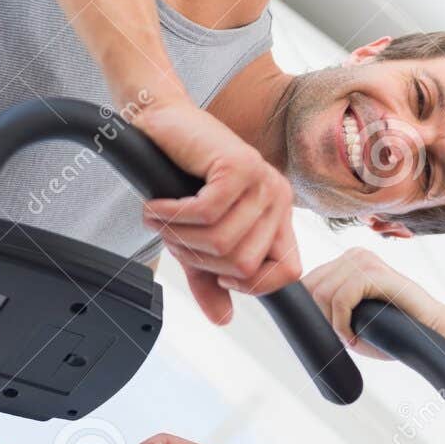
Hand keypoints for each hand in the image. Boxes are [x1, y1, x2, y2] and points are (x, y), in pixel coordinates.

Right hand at [135, 100, 300, 324]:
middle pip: (244, 264)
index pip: (287, 272)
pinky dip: (172, 216)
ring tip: (160, 220)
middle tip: (171, 238)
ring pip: (222, 243)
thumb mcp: (197, 240)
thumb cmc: (180, 178)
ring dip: (179, 238)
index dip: (252, 285)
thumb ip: (210, 280)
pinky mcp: (239, 165)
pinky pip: (206, 214)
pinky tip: (156, 207)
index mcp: (277, 218)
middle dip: (197, 259)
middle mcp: (278, 198)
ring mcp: (263, 180)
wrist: (161, 124)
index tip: (217, 275)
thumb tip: (224, 319)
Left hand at [302, 248, 444, 359]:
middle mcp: (353, 255)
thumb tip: (293, 314)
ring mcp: (364, 260)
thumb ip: (327, 311)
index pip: (307, 282)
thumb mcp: (352, 318)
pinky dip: (342, 325)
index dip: (308, 311)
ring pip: (322, 294)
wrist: (432, 334)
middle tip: (342, 337)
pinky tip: (355, 338)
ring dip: (332, 324)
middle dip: (319, 318)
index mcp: (346, 262)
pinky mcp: (373, 272)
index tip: (324, 333)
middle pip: (310, 287)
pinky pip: (340, 299)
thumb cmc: (393, 331)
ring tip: (352, 339)